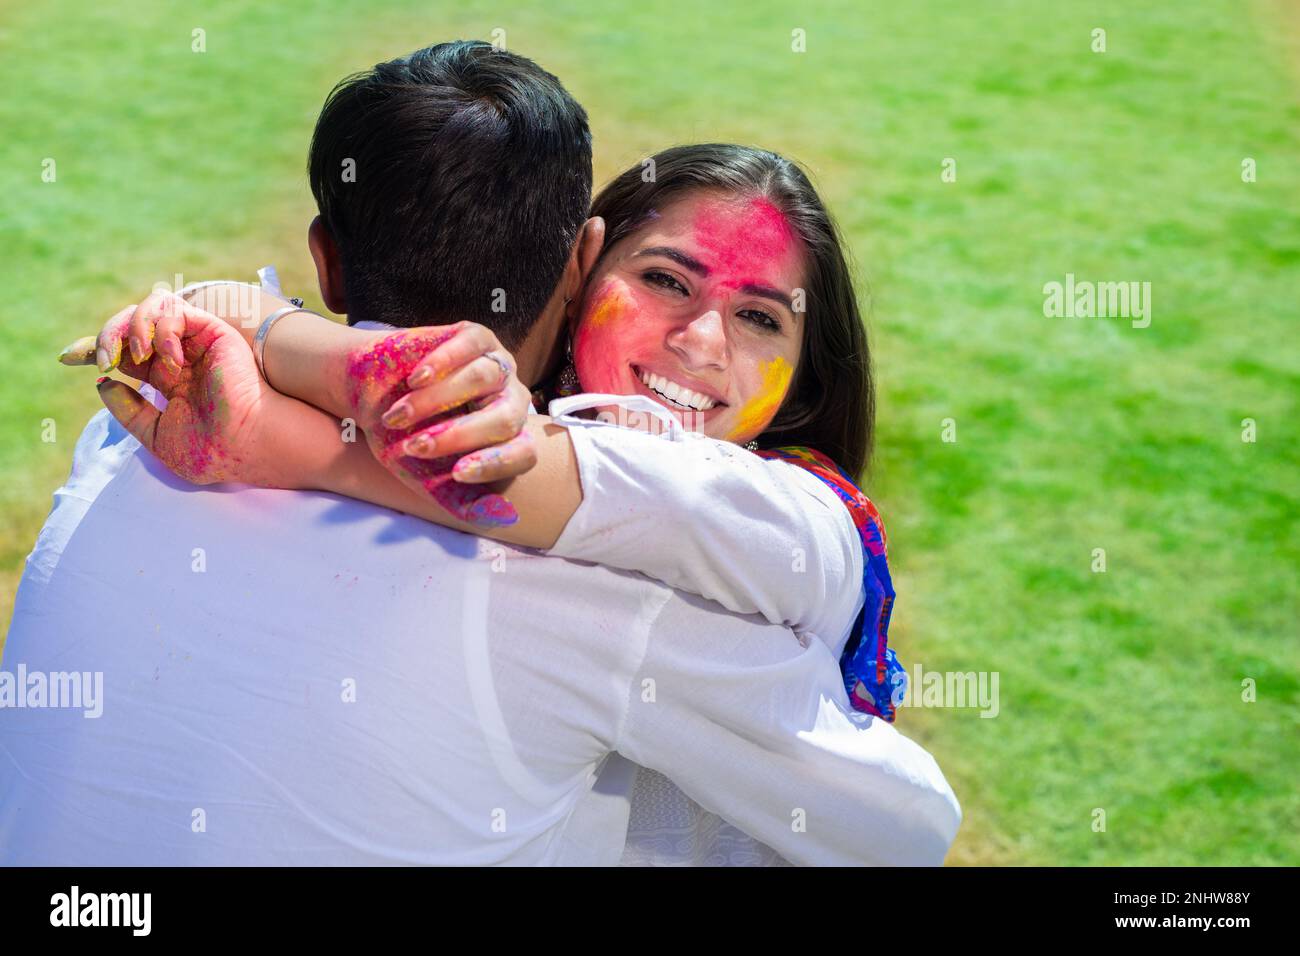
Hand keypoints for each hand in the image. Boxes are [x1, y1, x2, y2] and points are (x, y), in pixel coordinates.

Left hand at [72, 293, 285, 485]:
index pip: (126, 355)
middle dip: (106, 336)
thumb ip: (130, 412)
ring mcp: (196, 344)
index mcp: (170, 382)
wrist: (244, 446)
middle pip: (130, 327)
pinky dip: (162, 330)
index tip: (67, 358)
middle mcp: (181, 359)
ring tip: (136, 358)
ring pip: (149, 309)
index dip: (96, 350)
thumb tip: (104, 384)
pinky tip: (170, 361)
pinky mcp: (212, 333)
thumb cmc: (211, 450)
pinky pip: (174, 311)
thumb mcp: (157, 436)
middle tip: (100, 360)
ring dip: (132, 329)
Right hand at [341, 325, 527, 527]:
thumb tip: (503, 518)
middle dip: (458, 436)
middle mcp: (511, 401)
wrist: (372, 392)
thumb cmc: (403, 437)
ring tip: (399, 415)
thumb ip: (459, 498)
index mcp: (508, 439)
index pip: (523, 452)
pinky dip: (443, 362)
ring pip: (482, 380)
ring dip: (436, 401)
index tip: (455, 473)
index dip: (494, 464)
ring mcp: (498, 366)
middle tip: (416, 446)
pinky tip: (417, 378)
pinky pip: (472, 346)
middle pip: (505, 418)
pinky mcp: (477, 337)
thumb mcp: (425, 474)